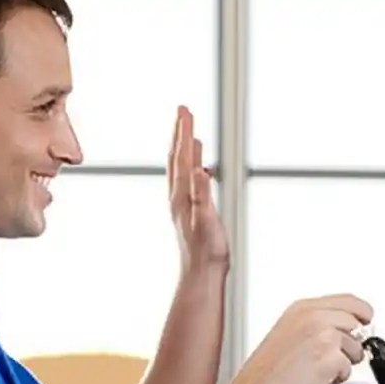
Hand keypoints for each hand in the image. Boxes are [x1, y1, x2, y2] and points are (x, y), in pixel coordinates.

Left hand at [168, 105, 227, 270]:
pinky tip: (200, 166)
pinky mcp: (190, 210)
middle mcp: (179, 196)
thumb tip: (199, 170)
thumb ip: (202, 194)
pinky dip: (193, 166)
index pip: (182, 156)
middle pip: (177, 157)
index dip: (184, 132)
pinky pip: (189, 180)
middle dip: (180, 132)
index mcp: (182, 194)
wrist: (201, 272)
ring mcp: (183, 203)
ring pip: (181, 168)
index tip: (185, 111)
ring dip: (184, 147)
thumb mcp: (207, 220)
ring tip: (188, 132)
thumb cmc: (205, 250)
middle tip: (183, 111)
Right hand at [233, 295, 373, 383]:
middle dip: (351, 342)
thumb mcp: (289, 330)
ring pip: (356, 347)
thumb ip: (317, 323)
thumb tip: (345, 326)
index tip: (366, 319)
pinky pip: (349, 367)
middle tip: (334, 356)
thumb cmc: (269, 369)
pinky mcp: (331, 356)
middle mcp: (315, 317)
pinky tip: (317, 379)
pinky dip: (338, 377)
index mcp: (304, 308)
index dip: (361, 311)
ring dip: (343, 362)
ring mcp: (325, 335)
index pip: (347, 300)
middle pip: (356, 322)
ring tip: (318, 369)